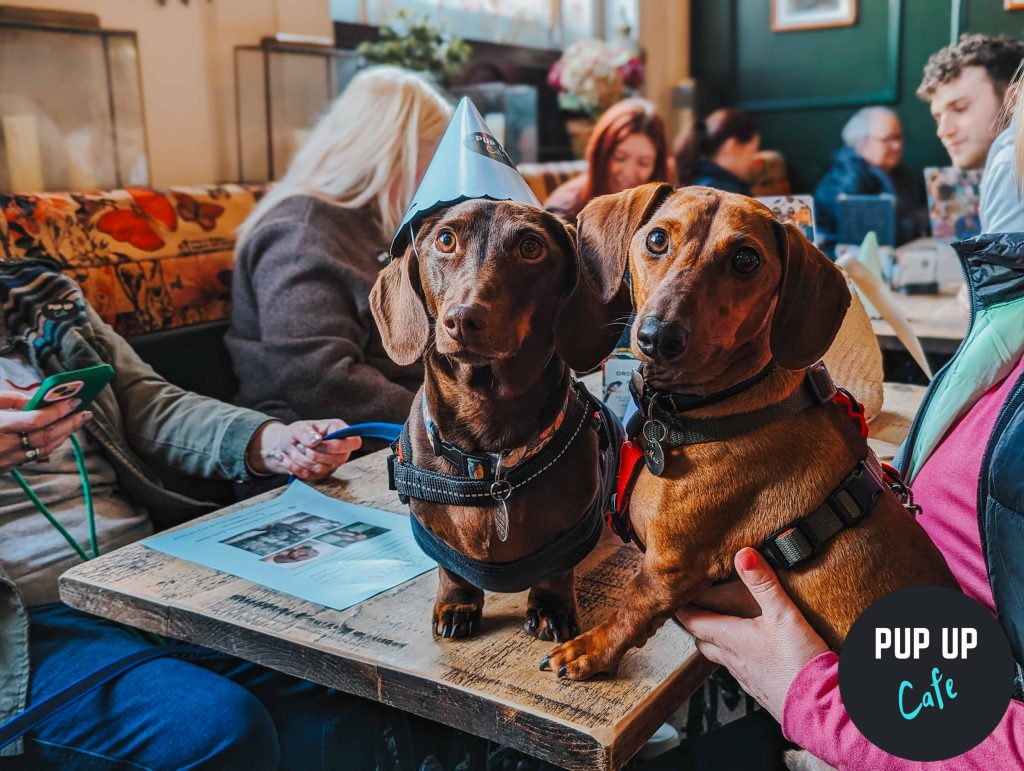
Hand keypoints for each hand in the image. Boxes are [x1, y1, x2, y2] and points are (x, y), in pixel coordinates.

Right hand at [0, 391, 92, 471]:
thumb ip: (12, 399)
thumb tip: (39, 398)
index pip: (35, 420)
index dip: (58, 411)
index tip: (74, 401)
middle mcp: (4, 446)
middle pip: (46, 436)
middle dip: (69, 423)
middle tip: (86, 413)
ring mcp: (7, 459)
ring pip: (45, 449)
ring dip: (64, 435)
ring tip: (78, 422)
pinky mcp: (8, 466)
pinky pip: (36, 456)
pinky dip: (52, 444)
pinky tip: (61, 435)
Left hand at [247, 419, 361, 480]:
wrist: (284, 446)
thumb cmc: (295, 434)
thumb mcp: (297, 428)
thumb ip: (305, 433)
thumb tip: (316, 440)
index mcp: (338, 431)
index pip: (354, 441)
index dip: (339, 445)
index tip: (320, 443)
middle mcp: (340, 449)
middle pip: (340, 458)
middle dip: (315, 454)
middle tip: (301, 446)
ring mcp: (332, 463)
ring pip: (323, 468)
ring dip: (302, 460)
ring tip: (294, 450)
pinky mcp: (322, 474)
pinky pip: (311, 476)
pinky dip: (296, 467)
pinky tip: (289, 459)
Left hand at [675, 547, 828, 721]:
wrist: (818, 709)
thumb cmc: (799, 663)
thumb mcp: (782, 614)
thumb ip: (763, 583)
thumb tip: (743, 554)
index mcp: (729, 638)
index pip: (693, 621)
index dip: (681, 608)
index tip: (673, 596)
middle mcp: (731, 659)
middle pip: (701, 640)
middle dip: (695, 624)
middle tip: (693, 608)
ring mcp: (745, 677)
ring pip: (719, 656)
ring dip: (714, 641)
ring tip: (720, 627)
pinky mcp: (761, 688)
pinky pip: (739, 671)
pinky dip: (736, 657)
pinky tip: (750, 654)